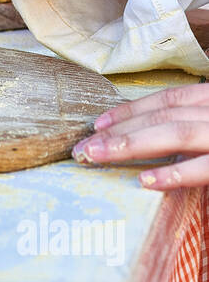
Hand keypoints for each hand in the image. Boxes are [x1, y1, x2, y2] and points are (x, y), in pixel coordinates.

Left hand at [72, 83, 208, 189]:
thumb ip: (192, 128)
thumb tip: (153, 136)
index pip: (169, 100)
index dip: (131, 110)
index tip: (98, 124)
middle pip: (163, 117)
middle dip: (119, 131)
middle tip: (84, 148)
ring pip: (176, 134)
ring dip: (132, 144)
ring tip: (98, 156)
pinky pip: (203, 168)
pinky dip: (173, 173)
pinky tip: (145, 181)